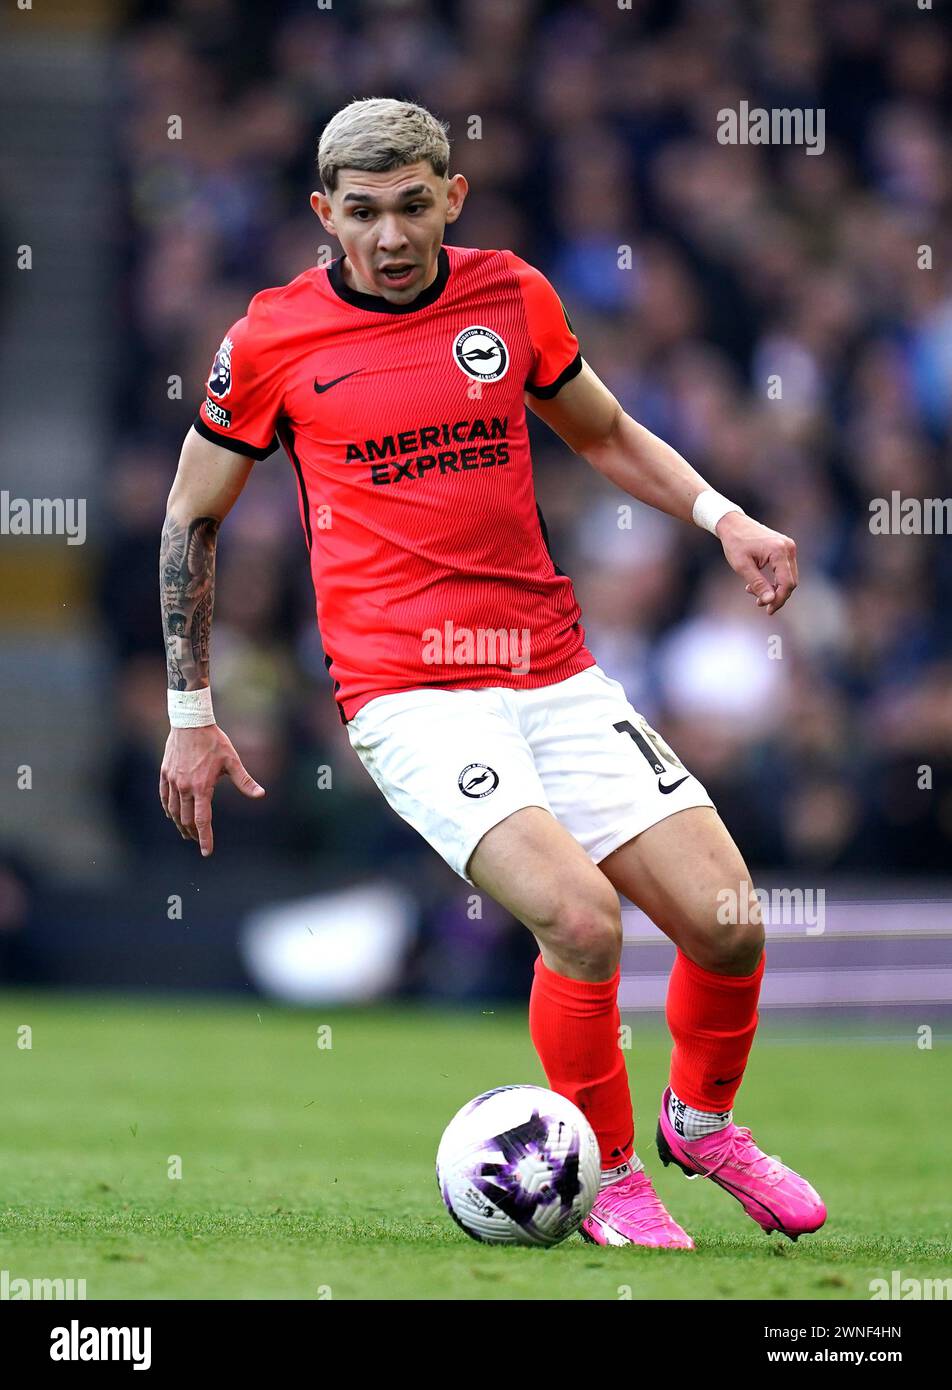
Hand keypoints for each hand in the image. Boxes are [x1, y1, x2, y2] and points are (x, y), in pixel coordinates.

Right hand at [159, 724, 264, 856]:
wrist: (190, 723)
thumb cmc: (214, 741)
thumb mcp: (232, 761)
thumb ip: (245, 781)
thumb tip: (261, 794)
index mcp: (202, 787)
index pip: (202, 820)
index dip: (205, 838)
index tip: (206, 852)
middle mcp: (184, 787)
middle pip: (186, 819)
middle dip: (193, 833)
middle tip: (198, 841)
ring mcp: (172, 781)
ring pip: (173, 811)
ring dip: (180, 824)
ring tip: (186, 832)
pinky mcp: (164, 774)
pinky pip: (164, 797)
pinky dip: (168, 809)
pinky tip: (172, 815)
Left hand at [715, 512, 797, 615]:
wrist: (733, 523)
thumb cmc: (735, 543)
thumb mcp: (742, 566)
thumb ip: (758, 584)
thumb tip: (770, 601)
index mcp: (779, 551)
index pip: (787, 583)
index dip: (779, 599)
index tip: (768, 610)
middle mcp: (788, 548)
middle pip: (790, 581)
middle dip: (776, 596)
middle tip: (759, 604)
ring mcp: (789, 547)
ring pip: (788, 577)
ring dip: (774, 589)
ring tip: (751, 590)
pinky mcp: (785, 548)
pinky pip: (785, 569)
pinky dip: (774, 580)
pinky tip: (756, 584)